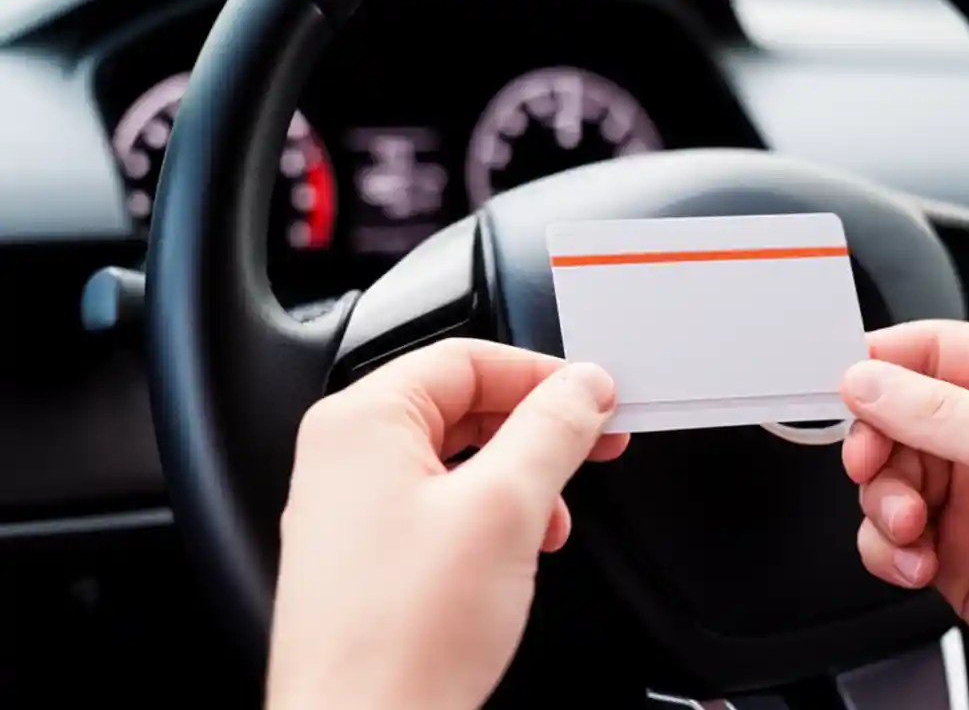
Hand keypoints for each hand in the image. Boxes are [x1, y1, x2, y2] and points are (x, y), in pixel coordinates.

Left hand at [265, 339, 627, 709]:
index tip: (594, 398)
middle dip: (536, 429)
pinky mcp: (369, 561)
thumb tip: (582, 387)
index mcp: (361, 424)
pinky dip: (492, 518)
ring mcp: (351, 513)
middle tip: (593, 443)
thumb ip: (552, 430)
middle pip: (461, 408)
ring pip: (456, 461)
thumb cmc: (403, 637)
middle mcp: (345, 460)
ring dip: (519, 479)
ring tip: (555, 516)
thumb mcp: (505, 508)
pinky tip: (521, 549)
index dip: (541, 374)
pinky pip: (440, 509)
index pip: (465, 360)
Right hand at [843, 320, 968, 709]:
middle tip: (871, 466)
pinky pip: (888, 536)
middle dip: (876, 443)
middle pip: (895, 414)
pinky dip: (888, 550)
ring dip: (883, 503)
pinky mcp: (952, 551)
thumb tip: (867, 379)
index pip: (935, 349)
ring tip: (910, 528)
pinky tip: (919, 563)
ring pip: (885, 477)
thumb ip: (939, 412)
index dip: (883, 362)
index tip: (846, 385)